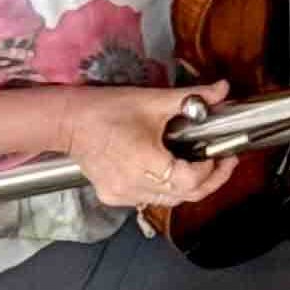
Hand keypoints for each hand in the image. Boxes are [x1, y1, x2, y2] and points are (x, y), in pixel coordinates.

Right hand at [63, 86, 235, 208]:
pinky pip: (150, 199)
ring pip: (169, 201)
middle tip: (222, 164)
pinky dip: (164, 188)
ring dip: (187, 186)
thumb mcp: (153, 100)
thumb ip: (192, 98)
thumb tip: (222, 89)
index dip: (211, 170)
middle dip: (208, 181)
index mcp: (146, 162)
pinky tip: (167, 171)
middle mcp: (135, 185)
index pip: (191, 180)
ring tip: (199, 166)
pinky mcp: (115, 197)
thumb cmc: (106, 108)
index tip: (220, 155)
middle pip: (185, 196)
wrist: (68, 121)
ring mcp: (124, 195)